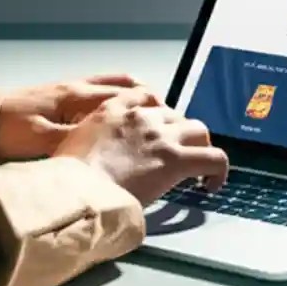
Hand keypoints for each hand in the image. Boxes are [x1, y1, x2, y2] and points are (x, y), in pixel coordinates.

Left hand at [0, 74, 159, 159]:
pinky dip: (119, 97)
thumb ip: (79, 146)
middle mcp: (80, 88)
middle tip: (170, 123)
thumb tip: (110, 154)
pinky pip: (101, 89)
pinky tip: (120, 112)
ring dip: (138, 96)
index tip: (172, 125)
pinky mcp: (62, 94)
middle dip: (155, 103)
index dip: (156, 111)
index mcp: (80, 98)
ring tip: (154, 116)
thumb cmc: (8, 131)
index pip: (131, 97)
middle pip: (131, 87)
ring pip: (118, 84)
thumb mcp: (44, 143)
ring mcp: (71, 89)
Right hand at [53, 89, 228, 205]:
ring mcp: (161, 136)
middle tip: (175, 152)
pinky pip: (214, 157)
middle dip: (178, 132)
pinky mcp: (177, 160)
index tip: (158, 128)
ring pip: (198, 129)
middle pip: (174, 114)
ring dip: (199, 145)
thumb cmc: (67, 177)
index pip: (145, 96)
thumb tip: (91, 161)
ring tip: (197, 166)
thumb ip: (88, 142)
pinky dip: (219, 169)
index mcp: (113, 110)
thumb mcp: (68, 145)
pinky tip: (212, 184)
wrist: (76, 189)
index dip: (157, 112)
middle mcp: (141, 117)